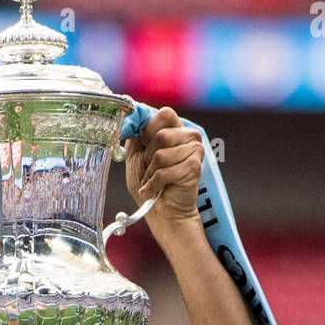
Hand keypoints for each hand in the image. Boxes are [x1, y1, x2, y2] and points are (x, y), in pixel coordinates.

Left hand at [124, 106, 204, 226]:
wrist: (162, 211)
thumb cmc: (149, 182)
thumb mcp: (136, 153)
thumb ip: (135, 133)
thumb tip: (129, 116)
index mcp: (176, 129)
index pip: (164, 114)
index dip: (149, 131)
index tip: (143, 147)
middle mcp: (189, 136)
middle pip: (161, 135)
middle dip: (148, 156)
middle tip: (150, 168)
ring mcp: (195, 150)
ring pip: (162, 153)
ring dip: (151, 171)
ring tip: (154, 180)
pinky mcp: (195, 167)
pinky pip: (166, 170)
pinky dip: (155, 183)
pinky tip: (156, 189)